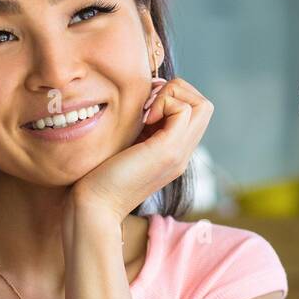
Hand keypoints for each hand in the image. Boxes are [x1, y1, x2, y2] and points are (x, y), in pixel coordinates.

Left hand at [69, 76, 212, 221]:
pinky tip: (143, 120)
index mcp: (173, 152)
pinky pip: (184, 110)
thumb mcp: (125, 145)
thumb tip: (145, 96)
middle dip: (177, 92)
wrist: (93, 206)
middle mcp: (182, 153)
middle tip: (147, 104)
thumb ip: (139, 127)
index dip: (172, 97)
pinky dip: (164, 103)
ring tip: (146, 112)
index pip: (194, 112)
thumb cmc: (98, 177)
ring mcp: (178, 153)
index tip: (144, 106)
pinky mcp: (167, 151)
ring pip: (202, 105)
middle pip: (204, 106)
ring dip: (172, 95)